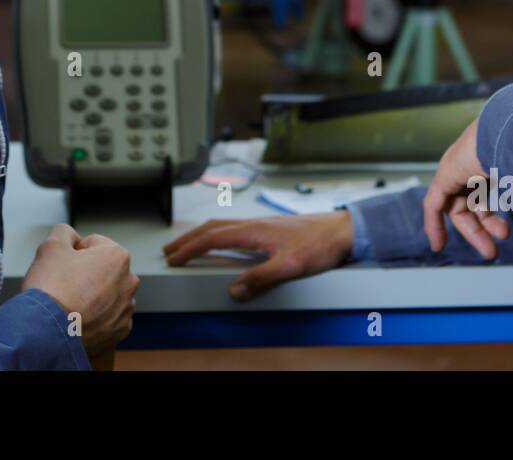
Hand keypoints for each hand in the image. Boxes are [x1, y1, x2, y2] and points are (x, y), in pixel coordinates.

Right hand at [22, 224, 138, 355]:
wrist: (45, 335)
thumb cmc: (51, 290)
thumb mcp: (51, 246)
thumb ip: (64, 232)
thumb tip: (70, 237)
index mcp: (118, 256)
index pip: (92, 244)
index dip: (72, 253)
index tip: (62, 268)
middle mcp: (129, 282)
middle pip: (102, 269)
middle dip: (86, 274)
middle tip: (64, 286)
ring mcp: (126, 309)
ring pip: (106, 294)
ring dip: (92, 296)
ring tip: (70, 306)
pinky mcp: (119, 331)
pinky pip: (108, 318)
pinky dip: (95, 318)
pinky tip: (78, 320)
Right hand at [162, 212, 353, 300]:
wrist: (342, 230)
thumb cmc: (320, 245)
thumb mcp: (290, 266)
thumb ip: (260, 278)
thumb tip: (234, 289)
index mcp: (253, 231)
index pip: (212, 238)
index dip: (190, 248)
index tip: (173, 258)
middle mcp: (254, 224)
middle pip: (212, 228)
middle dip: (188, 239)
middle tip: (170, 251)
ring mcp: (262, 224)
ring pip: (223, 225)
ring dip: (202, 235)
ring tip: (189, 246)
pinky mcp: (270, 228)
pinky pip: (235, 228)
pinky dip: (219, 234)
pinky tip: (224, 243)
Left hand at [422, 118, 508, 257]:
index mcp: (491, 162)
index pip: (482, 194)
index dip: (487, 218)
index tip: (501, 235)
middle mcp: (471, 164)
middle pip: (470, 203)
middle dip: (483, 229)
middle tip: (494, 252)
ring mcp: (457, 167)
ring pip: (457, 208)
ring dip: (472, 233)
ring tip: (490, 251)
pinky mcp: (444, 173)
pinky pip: (434, 204)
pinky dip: (434, 224)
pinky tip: (437, 245)